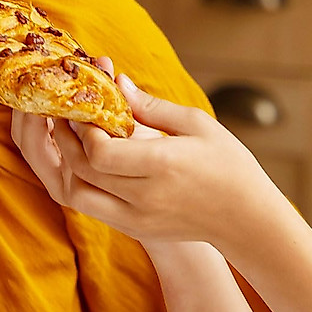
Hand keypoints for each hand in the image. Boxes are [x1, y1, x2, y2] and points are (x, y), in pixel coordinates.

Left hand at [10, 71, 277, 248]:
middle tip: (64, 114)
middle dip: (66, 138)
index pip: (100, 152)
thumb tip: (117, 83)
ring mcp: (137, 218)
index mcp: (163, 165)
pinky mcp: (134, 229)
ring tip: (68, 138)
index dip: (84, 128)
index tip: (86, 106)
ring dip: (64, 164)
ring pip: (76, 194)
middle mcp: (145, 196)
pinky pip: (90, 207)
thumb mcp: (198, 125)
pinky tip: (83, 160)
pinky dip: (78, 182)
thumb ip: (152, 106)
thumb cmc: (229, 165)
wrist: (247, 220)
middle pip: (82, 170)